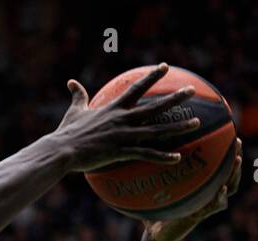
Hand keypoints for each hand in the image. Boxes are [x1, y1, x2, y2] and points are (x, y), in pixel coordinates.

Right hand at [53, 63, 200, 172]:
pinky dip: (163, 156)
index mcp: (113, 109)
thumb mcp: (73, 111)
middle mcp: (122, 119)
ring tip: (196, 123)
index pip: (136, 88)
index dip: (152, 77)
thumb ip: (78, 96)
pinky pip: (146, 154)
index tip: (165, 66)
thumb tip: (71, 82)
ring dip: (178, 127)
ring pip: (156, 131)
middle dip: (175, 98)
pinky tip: (177, 157)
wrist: (61, 151)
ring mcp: (123, 136)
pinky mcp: (121, 152)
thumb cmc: (66, 133)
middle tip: (192, 91)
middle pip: (154, 107)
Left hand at [147, 140, 242, 240]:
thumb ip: (155, 172)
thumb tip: (144, 148)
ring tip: (237, 160)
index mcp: (201, 184)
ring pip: (230, 186)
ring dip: (235, 173)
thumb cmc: (156, 209)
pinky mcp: (202, 215)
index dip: (223, 150)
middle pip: (229, 171)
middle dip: (235, 155)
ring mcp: (207, 204)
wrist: (156, 233)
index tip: (226, 132)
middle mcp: (208, 192)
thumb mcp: (156, 188)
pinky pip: (216, 205)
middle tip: (237, 140)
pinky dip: (220, 197)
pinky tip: (223, 188)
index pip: (217, 164)